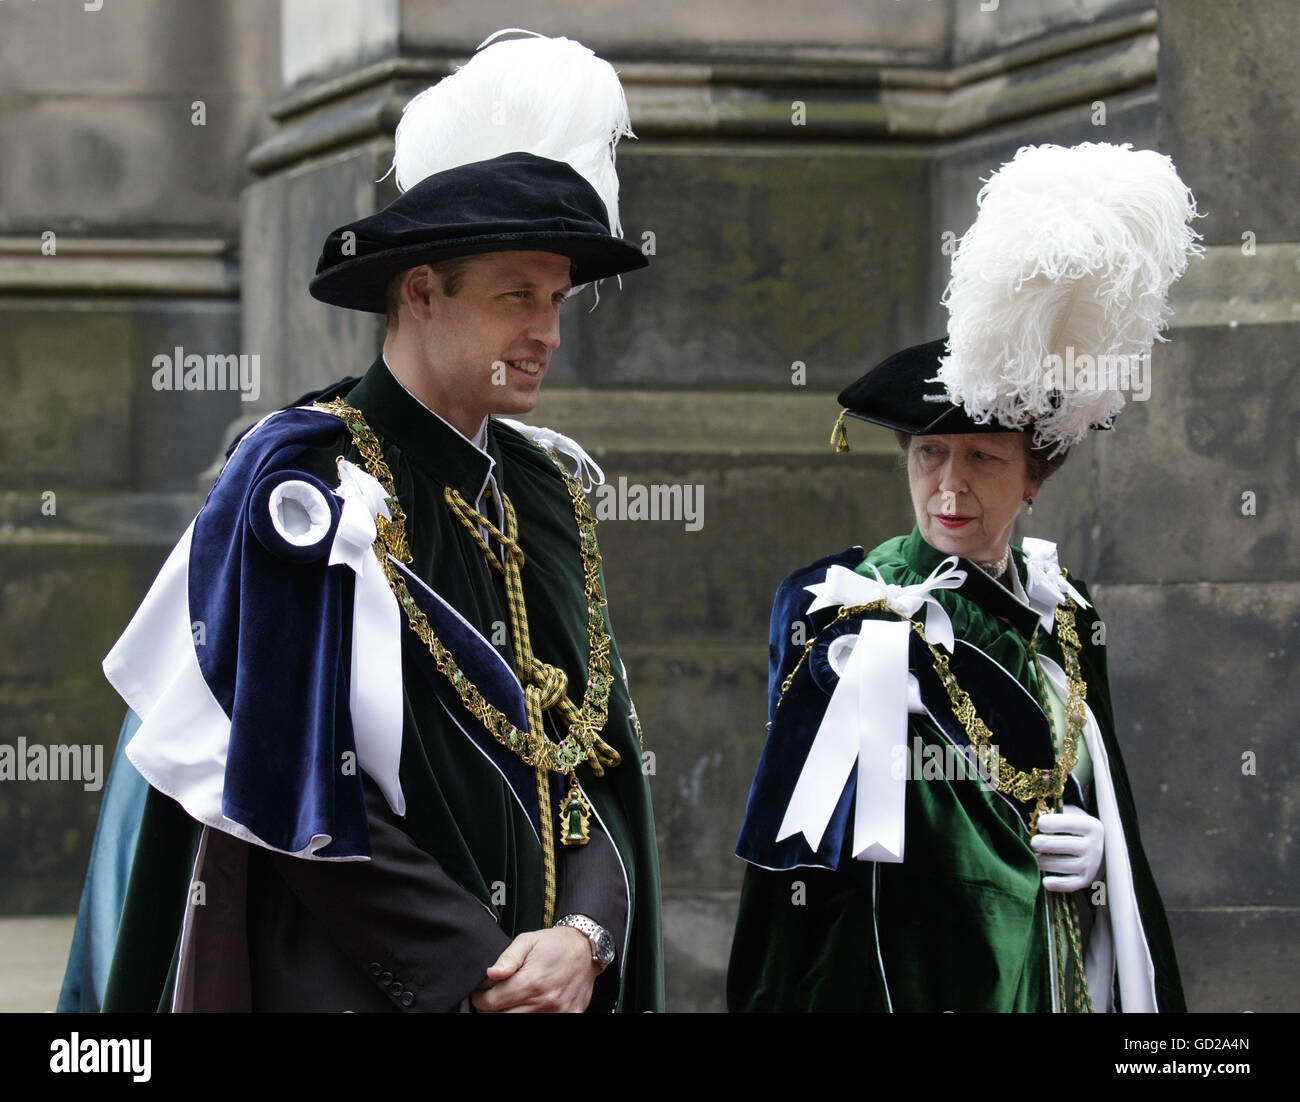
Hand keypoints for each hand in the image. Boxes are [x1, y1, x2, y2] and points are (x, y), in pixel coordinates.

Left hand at [470, 927, 597, 1012]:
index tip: (480, 993)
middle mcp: (544, 1001)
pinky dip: (531, 1014)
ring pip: (519, 1021)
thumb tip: (490, 974)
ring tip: (510, 1000)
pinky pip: (543, 1023)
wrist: (586, 948)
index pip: (491, 1003)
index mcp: (531, 981)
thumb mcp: (527, 941)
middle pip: (502, 1016)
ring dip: (509, 1012)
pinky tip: (529, 1005)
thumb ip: (507, 958)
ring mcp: (557, 1012)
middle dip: (492, 1008)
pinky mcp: (568, 1016)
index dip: (480, 998)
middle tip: (494, 997)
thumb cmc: (556, 944)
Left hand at [1031, 806, 1103, 892]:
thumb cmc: (1082, 830)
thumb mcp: (1076, 815)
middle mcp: (1093, 846)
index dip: (1043, 823)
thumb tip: (1035, 821)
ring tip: (1037, 856)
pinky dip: (1053, 883)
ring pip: (1054, 864)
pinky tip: (1045, 880)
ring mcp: (1091, 865)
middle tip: (1035, 843)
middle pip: (1052, 845)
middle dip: (1037, 843)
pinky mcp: (1088, 880)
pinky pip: (1066, 884)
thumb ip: (1058, 813)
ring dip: (1040, 861)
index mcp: (1091, 826)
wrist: (1108, 851)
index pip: (1058, 824)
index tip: (1041, 824)